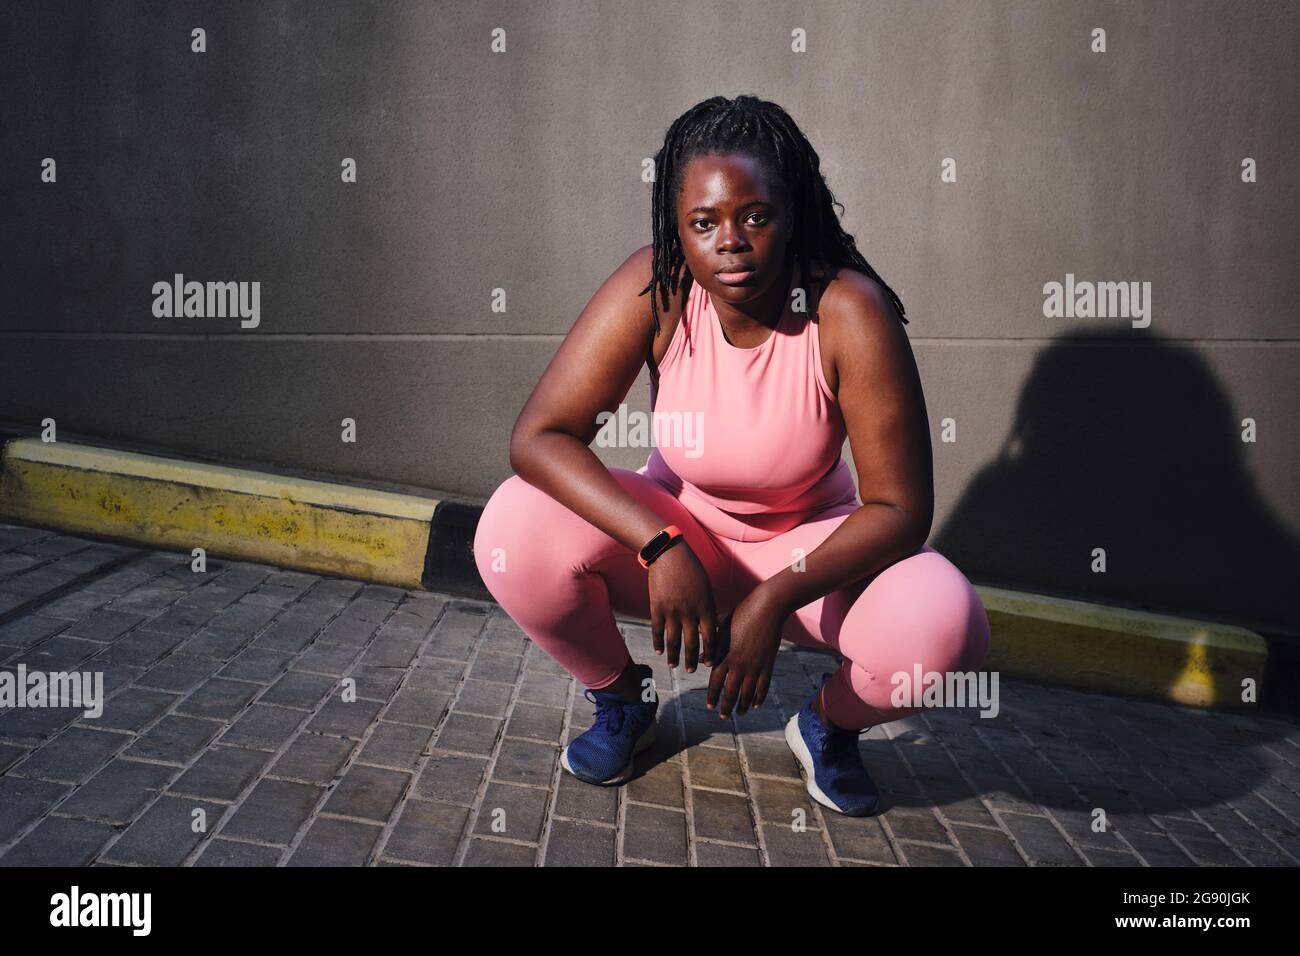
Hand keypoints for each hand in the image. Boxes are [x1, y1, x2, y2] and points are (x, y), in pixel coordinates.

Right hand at [646, 542, 718, 672]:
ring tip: (674, 666)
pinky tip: (658, 651)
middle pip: (692, 643)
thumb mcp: (706, 587)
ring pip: (673, 641)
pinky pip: (657, 630)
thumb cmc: (691, 569)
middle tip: (691, 671)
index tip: (709, 663)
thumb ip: (709, 607)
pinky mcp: (657, 607)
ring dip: (674, 656)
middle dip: (692, 660)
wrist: (669, 555)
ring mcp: (672, 611)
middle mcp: (690, 612)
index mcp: (705, 607)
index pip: (711, 636)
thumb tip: (711, 626)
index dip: (710, 652)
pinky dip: (658, 642)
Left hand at [707, 588, 786, 718]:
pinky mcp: (768, 664)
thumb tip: (704, 661)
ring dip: (742, 705)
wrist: (767, 608)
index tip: (710, 706)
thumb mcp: (722, 628)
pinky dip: (759, 697)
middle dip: (726, 706)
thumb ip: (714, 647)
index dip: (713, 695)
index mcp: (725, 655)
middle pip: (731, 691)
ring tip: (739, 714)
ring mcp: (755, 665)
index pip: (716, 681)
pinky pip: (763, 686)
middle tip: (723, 716)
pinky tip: (756, 704)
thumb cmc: (742, 614)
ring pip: (747, 692)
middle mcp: (739, 663)